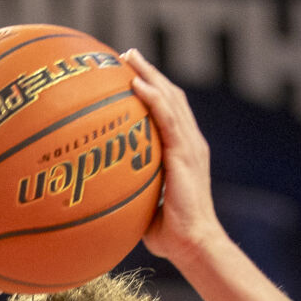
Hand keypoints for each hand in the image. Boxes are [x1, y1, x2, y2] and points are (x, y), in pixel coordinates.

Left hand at [122, 49, 223, 265]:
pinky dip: (153, 98)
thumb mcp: (148, 210)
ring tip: (129, 57)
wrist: (193, 245)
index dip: (154, 91)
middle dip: (150, 73)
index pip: (171, 113)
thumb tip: (107, 199)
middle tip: (128, 56)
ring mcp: (190, 147)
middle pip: (171, 96)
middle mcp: (191, 144)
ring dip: (149, 75)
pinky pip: (167, 118)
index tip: (132, 76)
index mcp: (186, 154)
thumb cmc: (172, 237)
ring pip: (170, 99)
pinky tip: (136, 84)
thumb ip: (134, 197)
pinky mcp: (185, 154)